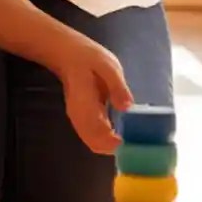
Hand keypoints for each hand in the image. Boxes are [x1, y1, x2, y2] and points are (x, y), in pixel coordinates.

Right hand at [47, 34, 133, 154]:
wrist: (66, 53)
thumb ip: (117, 86)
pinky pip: (93, 135)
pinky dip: (106, 139)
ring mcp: (79, 118)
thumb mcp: (107, 65)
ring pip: (93, 142)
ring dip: (111, 145)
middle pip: (95, 144)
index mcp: (85, 104)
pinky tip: (121, 132)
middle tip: (135, 143)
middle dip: (114, 148)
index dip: (113, 143)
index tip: (129, 142)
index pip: (97, 133)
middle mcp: (79, 116)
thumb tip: (127, 107)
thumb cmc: (87, 57)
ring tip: (131, 139)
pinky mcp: (82, 117)